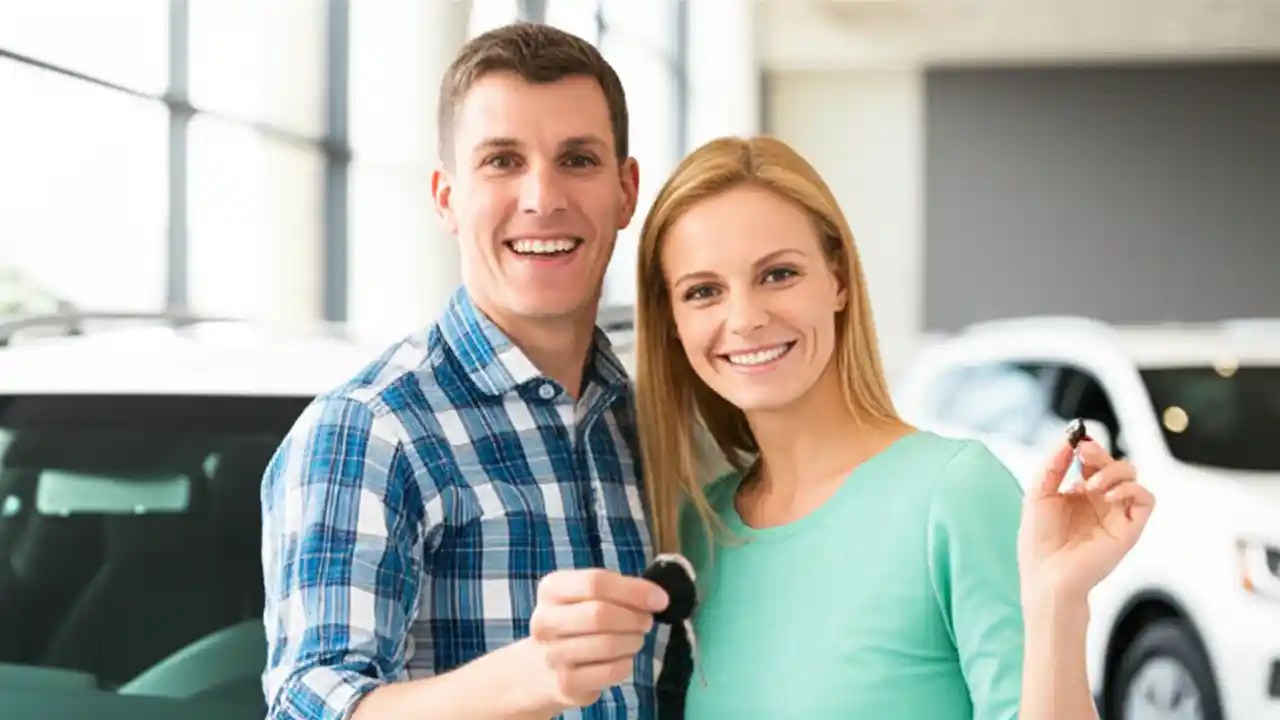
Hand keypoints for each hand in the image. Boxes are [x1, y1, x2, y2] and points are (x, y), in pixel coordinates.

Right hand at [521, 569, 667, 712]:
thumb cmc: (577, 622)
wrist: (542, 669)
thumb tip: (658, 598)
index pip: (595, 582)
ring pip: (608, 644)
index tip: (659, 599)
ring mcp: (552, 655)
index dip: (634, 590)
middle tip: (646, 622)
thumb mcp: (588, 596)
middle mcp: (544, 621)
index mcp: (551, 589)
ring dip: (633, 641)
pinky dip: (626, 663)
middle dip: (634, 618)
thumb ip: (620, 590)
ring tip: (634, 639)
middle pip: (600, 614)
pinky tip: (622, 659)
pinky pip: (611, 670)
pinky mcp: (566, 684)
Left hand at [1018, 438, 1154, 600]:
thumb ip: (1052, 466)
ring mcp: (1116, 513)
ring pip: (1132, 476)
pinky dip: (1132, 489)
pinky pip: (1146, 499)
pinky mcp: (1129, 527)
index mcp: (1078, 493)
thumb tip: (1068, 440)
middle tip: (1085, 451)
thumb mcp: (1038, 494)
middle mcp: (1099, 501)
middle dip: (1100, 453)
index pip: (1092, 461)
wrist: (1046, 574)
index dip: (1087, 447)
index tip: (1077, 439)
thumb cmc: (1038, 540)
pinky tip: (1109, 497)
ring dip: (1114, 471)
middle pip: (1113, 463)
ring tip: (1092, 485)